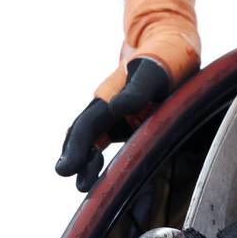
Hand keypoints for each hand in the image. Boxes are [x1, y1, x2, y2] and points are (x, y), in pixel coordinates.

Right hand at [55, 57, 170, 192]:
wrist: (170, 51)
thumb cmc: (162, 64)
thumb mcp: (152, 76)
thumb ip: (136, 92)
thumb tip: (116, 108)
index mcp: (108, 97)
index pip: (87, 126)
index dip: (76, 148)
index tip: (66, 169)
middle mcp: (106, 107)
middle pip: (83, 134)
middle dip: (74, 156)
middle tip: (65, 175)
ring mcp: (114, 116)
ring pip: (91, 140)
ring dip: (85, 161)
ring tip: (82, 185)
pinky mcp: (124, 122)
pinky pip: (103, 141)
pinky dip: (96, 157)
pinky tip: (94, 175)